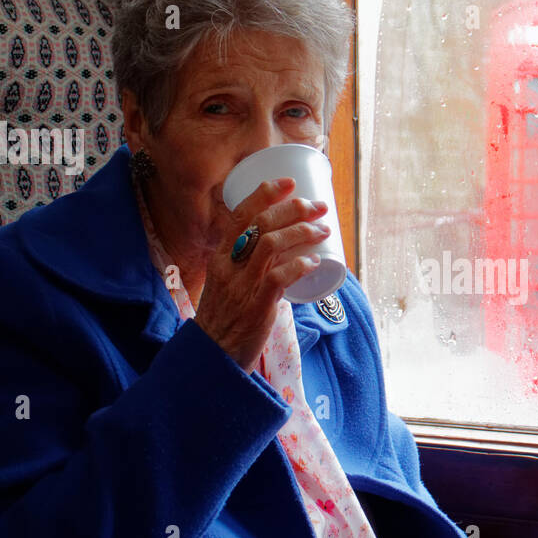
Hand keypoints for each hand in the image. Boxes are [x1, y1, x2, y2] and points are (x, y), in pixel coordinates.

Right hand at [193, 177, 331, 373]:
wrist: (214, 355)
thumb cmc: (226, 317)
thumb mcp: (228, 282)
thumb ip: (249, 265)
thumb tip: (284, 251)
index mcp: (220, 255)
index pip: (240, 213)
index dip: (265, 193)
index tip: (289, 182)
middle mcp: (228, 266)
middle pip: (261, 223)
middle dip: (294, 208)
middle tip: (319, 206)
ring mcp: (242, 285)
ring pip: (272, 245)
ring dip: (302, 232)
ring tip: (323, 229)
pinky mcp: (256, 306)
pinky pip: (279, 278)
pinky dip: (299, 266)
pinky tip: (315, 261)